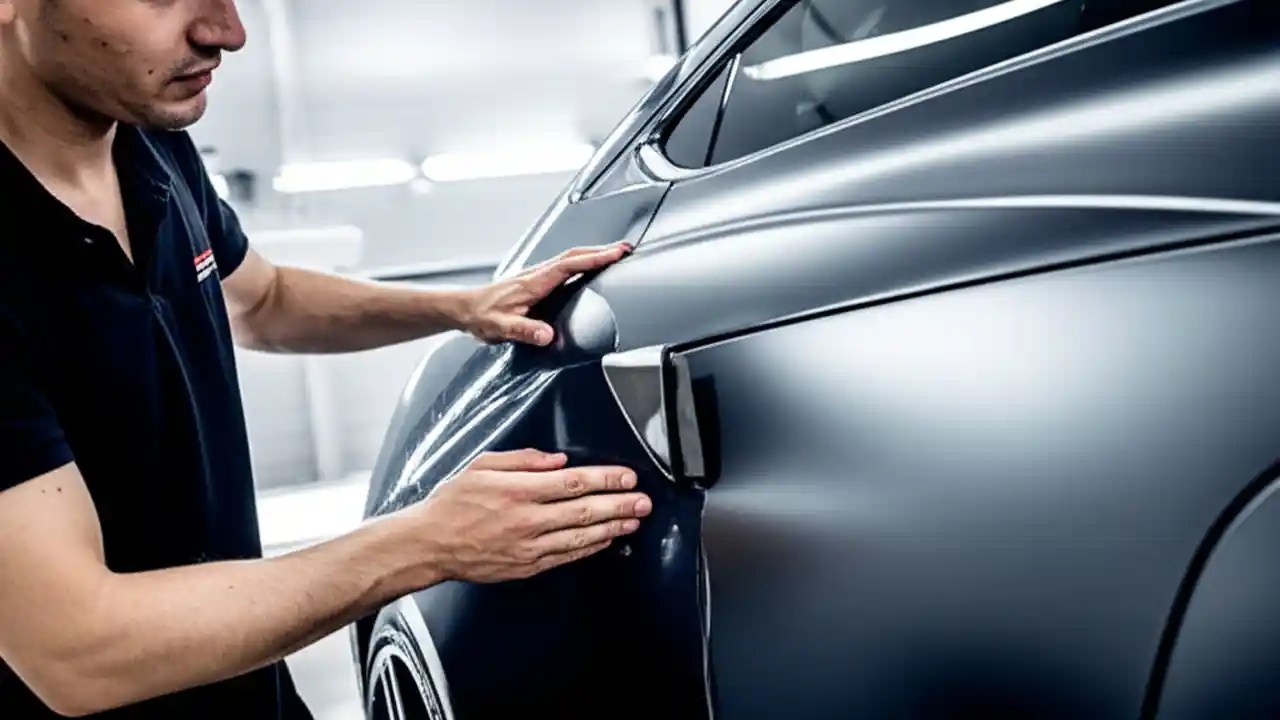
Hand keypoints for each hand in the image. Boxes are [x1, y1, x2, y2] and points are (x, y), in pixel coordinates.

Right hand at [409, 449, 650, 582]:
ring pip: (580, 538)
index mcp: (517, 491)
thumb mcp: (482, 466)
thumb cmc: (452, 503)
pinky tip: (606, 541)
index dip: (604, 480)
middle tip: (643, 501)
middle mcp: (526, 520)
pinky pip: (566, 557)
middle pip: (583, 511)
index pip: (572, 483)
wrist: (429, 544)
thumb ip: (522, 459)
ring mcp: (528, 547)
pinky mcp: (526, 567)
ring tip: (633, 520)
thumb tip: (557, 460)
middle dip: (618, 505)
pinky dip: (589, 549)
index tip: (625, 477)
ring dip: (611, 528)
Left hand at [461, 242, 631, 345]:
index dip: (594, 258)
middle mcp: (536, 275)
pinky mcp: (535, 281)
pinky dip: (580, 262)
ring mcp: (536, 276)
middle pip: (574, 255)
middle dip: (600, 250)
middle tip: (624, 249)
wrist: (464, 309)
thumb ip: (525, 331)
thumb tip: (547, 335)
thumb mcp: (501, 327)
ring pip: (569, 258)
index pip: (569, 265)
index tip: (615, 254)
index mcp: (533, 282)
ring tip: (613, 255)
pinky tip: (587, 268)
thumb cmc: (481, 316)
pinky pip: (563, 267)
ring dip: (592, 254)